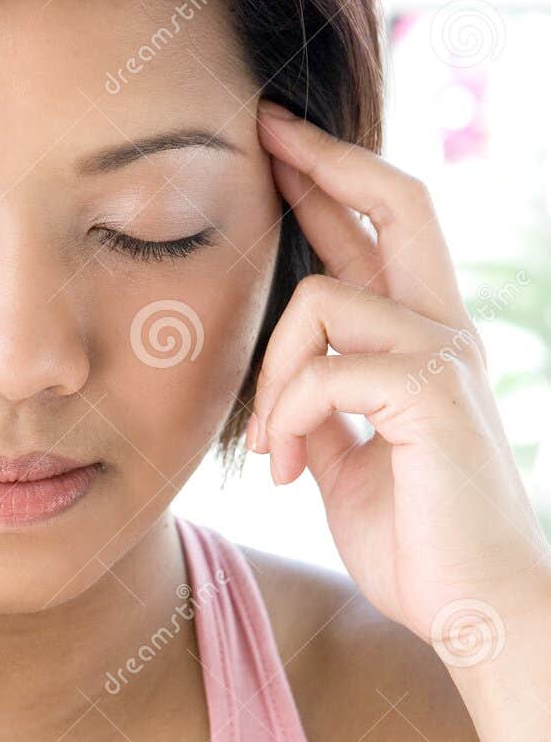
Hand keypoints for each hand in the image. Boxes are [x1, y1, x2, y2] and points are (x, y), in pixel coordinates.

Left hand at [250, 100, 550, 656]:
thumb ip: (320, 415)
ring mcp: (445, 358)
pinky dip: (285, 415)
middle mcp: (444, 333)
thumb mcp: (348, 467)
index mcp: (425, 344)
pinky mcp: (435, 397)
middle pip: (400, 200)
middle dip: (324, 157)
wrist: (476, 612)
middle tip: (264, 129)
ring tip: (268, 451)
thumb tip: (280, 386)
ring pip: (324, 299)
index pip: (381, 234)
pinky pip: (328, 370)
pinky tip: (282, 472)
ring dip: (270, 374)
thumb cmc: (419, 546)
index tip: (278, 143)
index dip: (332, 180)